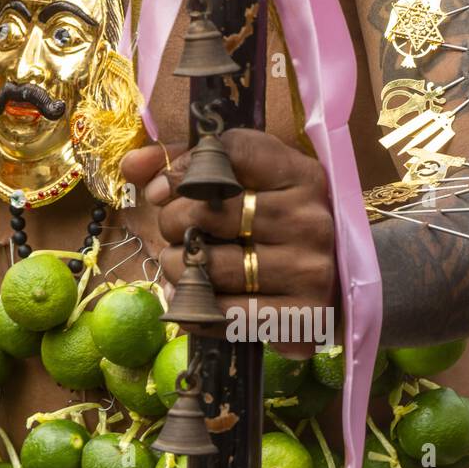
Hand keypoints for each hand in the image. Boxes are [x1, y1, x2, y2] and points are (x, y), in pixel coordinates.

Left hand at [121, 129, 336, 357]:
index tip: (163, 190)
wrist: (336, 288)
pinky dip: (195, 310)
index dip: (184, 168)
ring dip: (176, 268)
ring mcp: (311, 268)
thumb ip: (190, 166)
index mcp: (301, 174)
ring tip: (179, 267)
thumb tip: (132, 168)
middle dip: (173, 222)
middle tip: (173, 233)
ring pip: (212, 265)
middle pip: (210, 210)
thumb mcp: (247, 185)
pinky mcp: (303, 315)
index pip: (232, 152)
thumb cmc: (276, 229)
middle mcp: (311, 218)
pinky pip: (228, 315)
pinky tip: (190, 301)